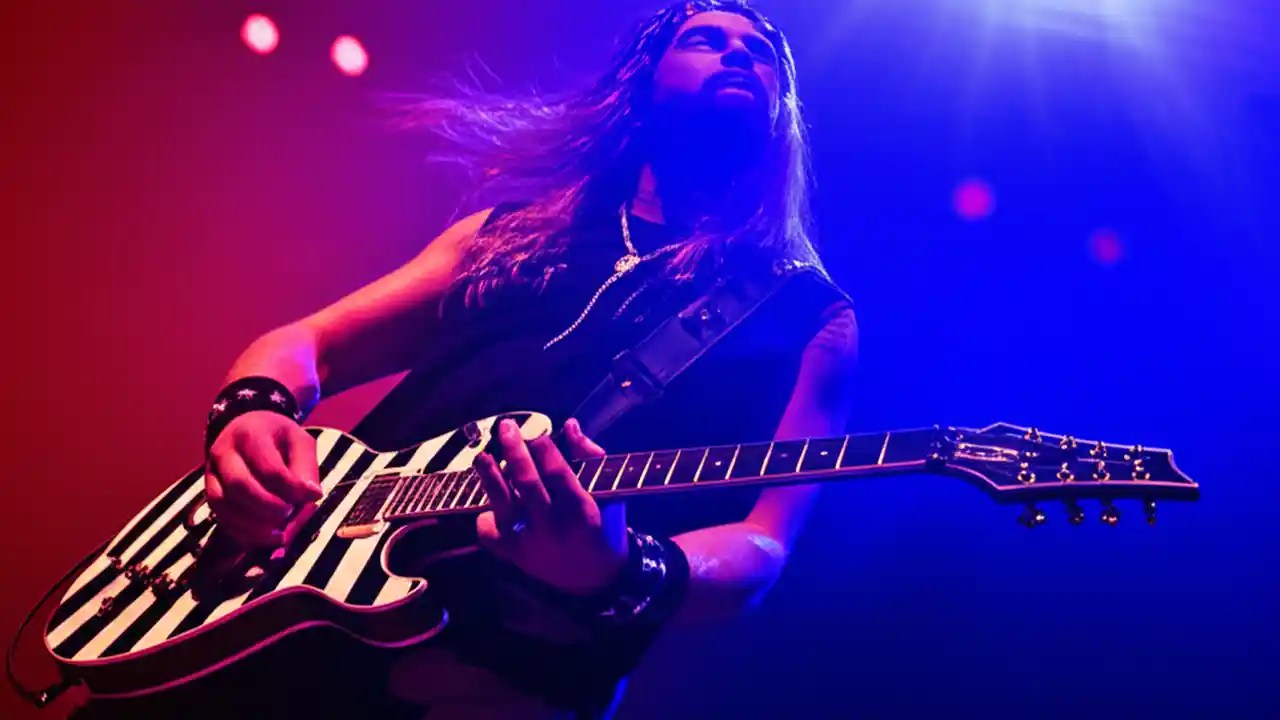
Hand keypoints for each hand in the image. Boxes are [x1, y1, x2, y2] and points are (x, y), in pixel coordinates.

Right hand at [205, 411, 322, 548]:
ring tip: (279, 533)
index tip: (312, 497)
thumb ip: (306, 467)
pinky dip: (240, 532)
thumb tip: (312, 496)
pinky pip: (219, 516)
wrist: (247, 427)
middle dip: (268, 508)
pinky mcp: (209, 490)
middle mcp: (224, 452)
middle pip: (240, 486)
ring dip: (252, 526)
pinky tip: (262, 537)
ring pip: (222, 505)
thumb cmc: (278, 436)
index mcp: (250, 434)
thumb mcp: (299, 441)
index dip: (291, 489)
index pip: (268, 468)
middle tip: (290, 514)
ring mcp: (211, 472)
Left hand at [474, 418, 627, 595]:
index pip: (556, 471)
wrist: (595, 578)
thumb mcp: (608, 492)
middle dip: (514, 450)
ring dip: (489, 476)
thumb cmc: (603, 526)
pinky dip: (485, 514)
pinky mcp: (513, 555)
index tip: (537, 435)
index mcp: (580, 509)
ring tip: (482, 456)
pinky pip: (489, 531)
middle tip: (506, 427)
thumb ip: (589, 456)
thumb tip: (569, 425)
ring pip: (502, 503)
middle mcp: (553, 526)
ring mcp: (529, 542)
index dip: (543, 447)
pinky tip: (491, 503)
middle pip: (526, 482)